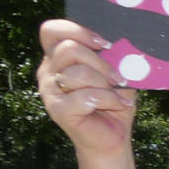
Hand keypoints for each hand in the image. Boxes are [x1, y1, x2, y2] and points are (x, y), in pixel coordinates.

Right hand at [34, 21, 141, 168]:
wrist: (112, 137)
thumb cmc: (113, 102)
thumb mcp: (116, 72)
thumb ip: (112, 56)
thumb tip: (121, 43)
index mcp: (58, 58)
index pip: (52, 30)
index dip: (77, 30)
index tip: (105, 44)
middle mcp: (48, 72)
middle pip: (68, 49)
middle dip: (100, 62)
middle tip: (118, 78)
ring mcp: (49, 92)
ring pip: (79, 73)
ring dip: (106, 84)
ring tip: (116, 94)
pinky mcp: (58, 110)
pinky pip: (87, 96)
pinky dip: (109, 100)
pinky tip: (118, 106)